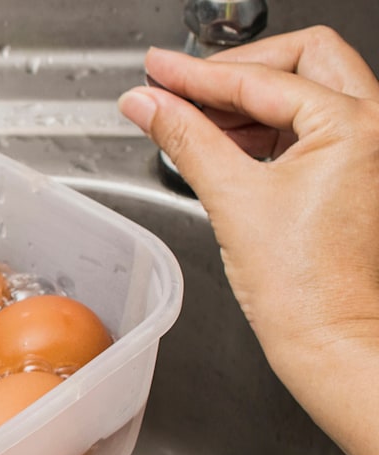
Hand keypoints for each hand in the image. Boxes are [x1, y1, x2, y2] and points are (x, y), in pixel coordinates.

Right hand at [117, 27, 378, 454]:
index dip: (198, 74)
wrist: (334, 344)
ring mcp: (372, 151)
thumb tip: (148, 104)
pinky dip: (267, 126)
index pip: (262, 78)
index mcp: (357, 126)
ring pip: (309, 89)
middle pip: (302, 59)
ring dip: (248, 98)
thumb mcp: (232, 199)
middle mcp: (378, 129)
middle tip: (182, 85)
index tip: (157, 71)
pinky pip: (312, 126)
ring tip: (192, 120)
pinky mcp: (359, 173)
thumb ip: (185, 138)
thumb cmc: (306, 291)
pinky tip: (225, 144)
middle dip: (237, 69)